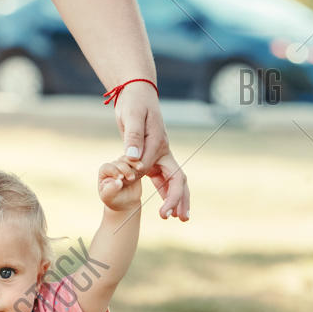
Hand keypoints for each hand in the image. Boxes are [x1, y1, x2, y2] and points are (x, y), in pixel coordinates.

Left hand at [98, 157, 141, 212]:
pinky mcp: (133, 167)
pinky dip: (139, 163)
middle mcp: (113, 166)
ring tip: (139, 169)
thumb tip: (118, 182)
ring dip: (134, 163)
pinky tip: (142, 168)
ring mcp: (124, 165)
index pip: (108, 167)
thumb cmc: (114, 199)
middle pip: (119, 162)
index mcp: (104, 172)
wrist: (126, 202)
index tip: (121, 178)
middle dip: (126, 169)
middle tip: (131, 179)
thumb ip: (110, 190)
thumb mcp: (108, 197)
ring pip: (128, 159)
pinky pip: (136, 161)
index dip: (114, 171)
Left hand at [112, 84, 190, 220]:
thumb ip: (133, 138)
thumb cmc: (134, 104)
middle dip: (178, 199)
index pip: (158, 170)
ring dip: (176, 199)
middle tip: (178, 218)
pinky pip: (163, 178)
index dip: (152, 185)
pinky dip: (166, 192)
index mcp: (159, 144)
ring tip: (179, 218)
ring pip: (173, 181)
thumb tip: (133, 160)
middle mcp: (163, 151)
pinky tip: (167, 206)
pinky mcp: (152, 157)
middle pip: (178, 180)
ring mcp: (159, 155)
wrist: (136, 93)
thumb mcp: (132, 117)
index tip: (140, 191)